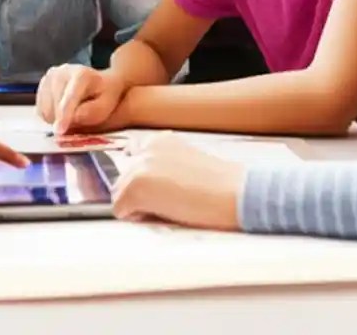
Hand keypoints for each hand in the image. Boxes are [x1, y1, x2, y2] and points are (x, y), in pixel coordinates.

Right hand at [37, 65, 127, 133]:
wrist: (97, 83)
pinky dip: (50, 116)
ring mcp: (48, 77)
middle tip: (77, 123)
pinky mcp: (41, 85)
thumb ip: (90, 113)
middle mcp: (61, 72)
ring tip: (72, 114)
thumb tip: (70, 119)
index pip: (70, 97)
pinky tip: (62, 110)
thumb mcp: (105, 107)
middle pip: (55, 106)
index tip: (60, 131)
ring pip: (46, 111)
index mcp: (81, 75)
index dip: (64, 115)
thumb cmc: (103, 96)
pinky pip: (41, 111)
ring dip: (57, 120)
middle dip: (64, 120)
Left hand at [112, 133, 244, 230]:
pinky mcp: (136, 187)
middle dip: (138, 194)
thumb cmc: (221, 185)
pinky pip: (121, 210)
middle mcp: (145, 148)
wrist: (236, 193)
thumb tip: (147, 186)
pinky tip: (165, 213)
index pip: (129, 158)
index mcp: (159, 140)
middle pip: (122, 179)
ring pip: (120, 195)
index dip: (140, 178)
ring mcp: (138, 166)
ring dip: (138, 206)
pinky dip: (138, 218)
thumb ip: (163, 167)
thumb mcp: (187, 163)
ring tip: (170, 207)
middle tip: (169, 202)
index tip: (154, 188)